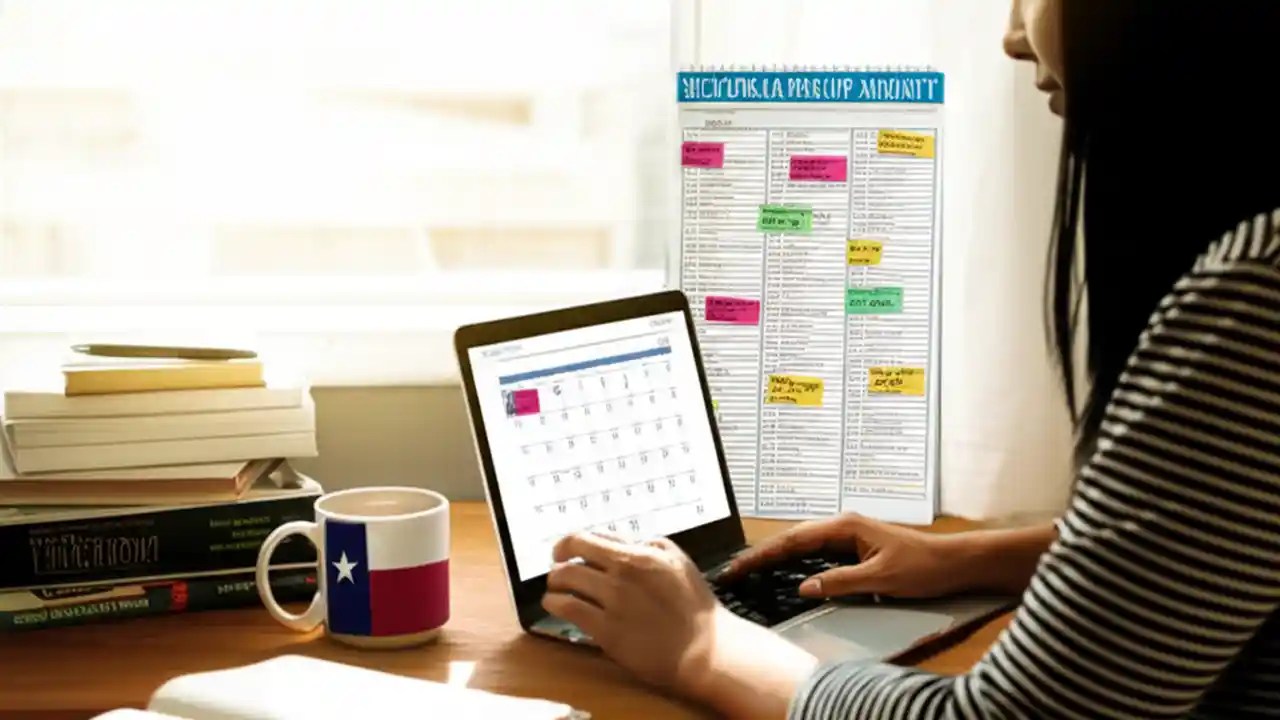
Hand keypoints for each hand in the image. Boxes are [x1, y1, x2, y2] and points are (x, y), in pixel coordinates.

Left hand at [543, 532, 817, 718]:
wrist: (702, 649)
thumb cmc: (694, 605)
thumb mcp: (677, 560)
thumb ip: (648, 545)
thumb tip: (621, 543)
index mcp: (638, 554)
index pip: (588, 537)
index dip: (568, 543)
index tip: (563, 551)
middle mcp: (620, 574)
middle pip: (570, 559)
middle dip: (558, 563)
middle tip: (557, 572)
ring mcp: (611, 603)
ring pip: (564, 583)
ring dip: (554, 585)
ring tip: (555, 590)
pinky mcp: (604, 631)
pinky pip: (567, 609)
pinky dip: (555, 604)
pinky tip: (556, 606)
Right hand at [722, 513, 963, 598]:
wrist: (954, 562)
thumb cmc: (922, 567)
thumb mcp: (880, 578)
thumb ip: (840, 582)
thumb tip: (803, 587)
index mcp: (844, 526)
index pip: (793, 540)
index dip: (763, 554)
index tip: (739, 566)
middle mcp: (843, 526)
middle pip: (793, 539)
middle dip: (762, 554)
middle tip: (735, 571)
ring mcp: (849, 535)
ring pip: (803, 545)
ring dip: (777, 556)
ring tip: (751, 570)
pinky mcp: (856, 547)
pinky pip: (817, 553)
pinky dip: (796, 561)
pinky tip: (787, 572)